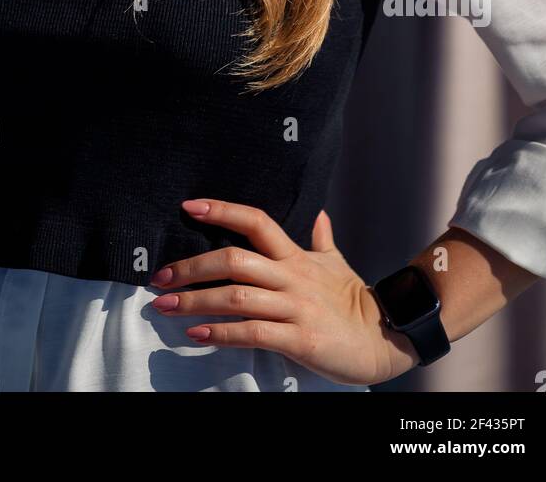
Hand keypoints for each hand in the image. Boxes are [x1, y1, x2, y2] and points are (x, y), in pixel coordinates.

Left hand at [147, 199, 416, 385]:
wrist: (387, 337)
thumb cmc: (354, 302)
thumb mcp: (337, 265)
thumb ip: (323, 240)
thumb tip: (320, 214)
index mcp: (296, 256)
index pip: (256, 221)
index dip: (222, 210)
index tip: (189, 206)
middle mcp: (292, 277)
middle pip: (235, 260)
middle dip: (192, 266)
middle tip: (159, 276)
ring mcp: (296, 307)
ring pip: (238, 297)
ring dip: (196, 300)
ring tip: (165, 304)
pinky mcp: (300, 338)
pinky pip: (254, 333)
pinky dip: (222, 333)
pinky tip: (197, 333)